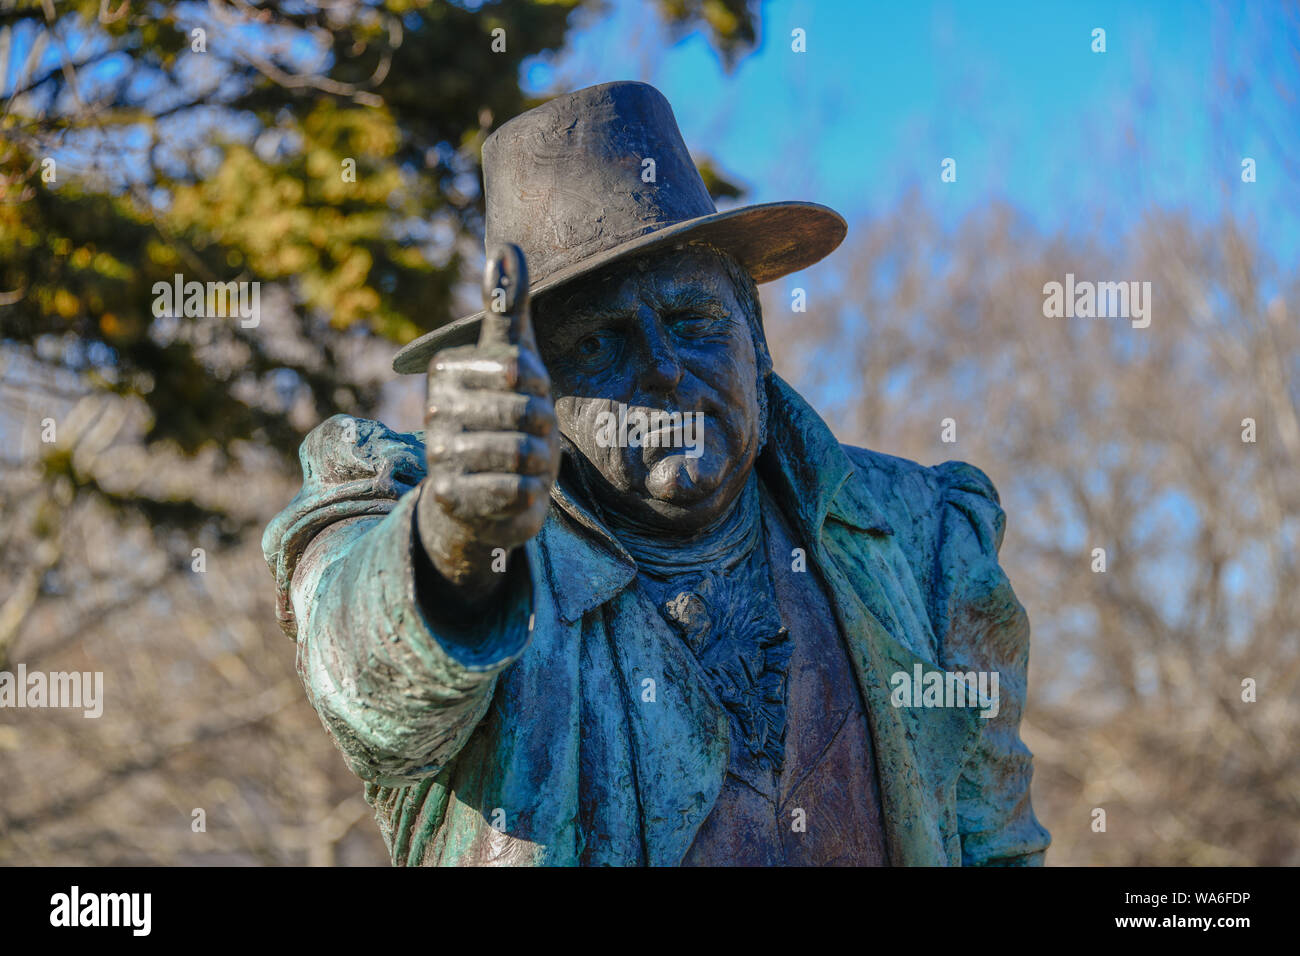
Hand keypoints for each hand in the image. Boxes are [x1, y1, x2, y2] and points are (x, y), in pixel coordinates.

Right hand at [417, 244, 560, 602]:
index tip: (522, 397)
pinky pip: (517, 491)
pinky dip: (530, 494)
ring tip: (520, 463)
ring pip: (525, 453)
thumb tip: (506, 247)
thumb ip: (509, 307)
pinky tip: (514, 490)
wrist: (482, 496)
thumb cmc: (503, 415)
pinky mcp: (450, 497)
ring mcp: (438, 455)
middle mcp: (433, 409)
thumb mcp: (512, 357)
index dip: (539, 389)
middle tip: (528, 435)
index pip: (522, 372)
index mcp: (447, 369)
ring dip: (539, 463)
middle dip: (542, 429)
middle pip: (526, 413)